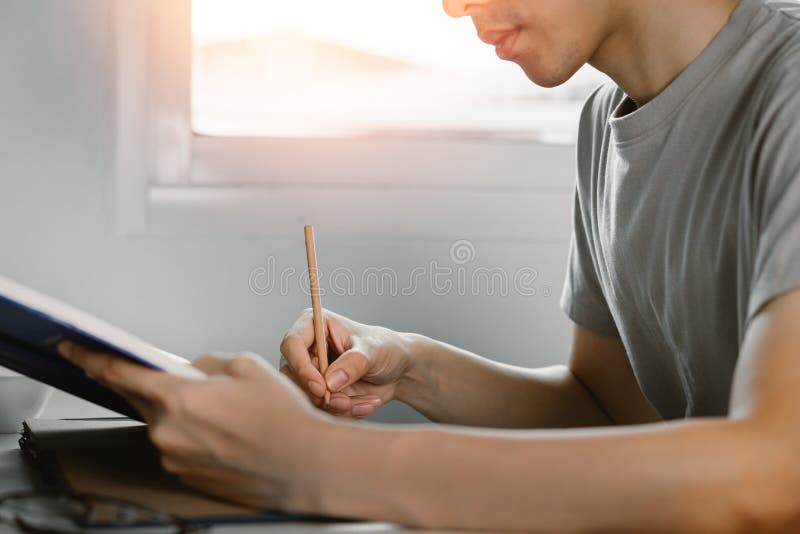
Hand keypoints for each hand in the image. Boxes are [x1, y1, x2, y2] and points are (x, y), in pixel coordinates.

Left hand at [57, 342, 323, 512]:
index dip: (90, 359)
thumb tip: (189, 370)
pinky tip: (225, 431)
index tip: (72, 349)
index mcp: (178, 398)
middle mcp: (167, 431)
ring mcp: (174, 457)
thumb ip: (206, 363)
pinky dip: (193, 433)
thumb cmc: (282, 417)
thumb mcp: (247, 366)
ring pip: (163, 422)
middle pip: (141, 398)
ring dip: (182, 411)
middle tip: (182, 381)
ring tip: (225, 412)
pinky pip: (177, 444)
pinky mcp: (185, 475)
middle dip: (152, 384)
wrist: (304, 465)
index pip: (118, 374)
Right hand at [280, 309, 412, 418]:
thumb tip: (330, 381)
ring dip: (335, 406)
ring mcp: (311, 372)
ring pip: (305, 396)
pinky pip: (319, 410)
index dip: (301, 367)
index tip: (322, 388)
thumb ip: (353, 363)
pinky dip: (342, 412)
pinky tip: (365, 405)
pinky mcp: (319, 393)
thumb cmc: (386, 349)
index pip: (292, 344)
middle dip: (320, 394)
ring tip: (363, 403)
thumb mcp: (374, 350)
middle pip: (292, 375)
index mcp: (315, 325)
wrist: (399, 371)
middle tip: (345, 402)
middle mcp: (307, 349)